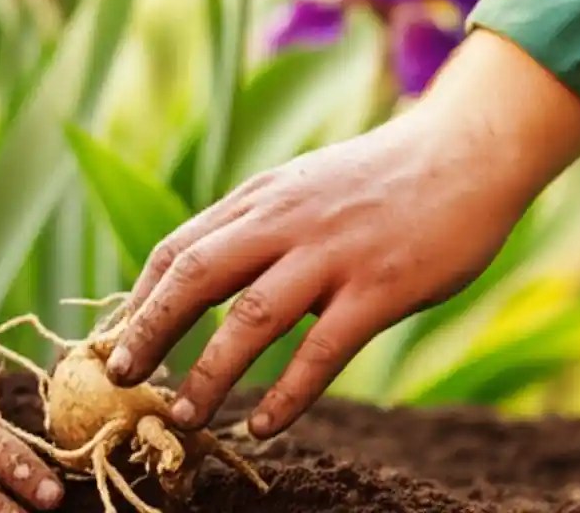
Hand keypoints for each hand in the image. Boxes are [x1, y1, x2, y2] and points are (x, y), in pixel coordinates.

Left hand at [104, 32, 579, 438]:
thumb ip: (253, 224)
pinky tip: (262, 426)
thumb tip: (199, 273)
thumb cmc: (376, 181)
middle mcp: (284, 221)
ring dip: (208, 372)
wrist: (465, 152)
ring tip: (181, 415)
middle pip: (195, 278)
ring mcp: (332, 253)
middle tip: (119, 378)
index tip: (114, 341)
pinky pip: (323, 351)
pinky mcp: (381, 286)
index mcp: (259, 198)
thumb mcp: (299, 186)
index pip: (176, 249)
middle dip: (149, 331)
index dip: (138, 300)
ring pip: (251, 318)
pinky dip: (287, 394)